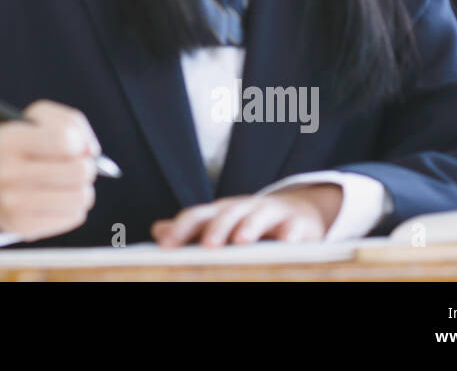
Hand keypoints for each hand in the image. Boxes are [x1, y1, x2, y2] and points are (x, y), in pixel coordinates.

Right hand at [0, 99, 99, 239]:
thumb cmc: (26, 146)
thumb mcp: (39, 119)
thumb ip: (71, 122)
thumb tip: (91, 151)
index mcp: (8, 138)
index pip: (63, 139)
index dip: (79, 142)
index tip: (75, 146)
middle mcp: (7, 171)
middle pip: (79, 171)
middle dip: (87, 167)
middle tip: (76, 166)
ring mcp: (13, 202)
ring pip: (81, 197)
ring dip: (84, 188)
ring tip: (71, 184)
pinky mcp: (25, 227)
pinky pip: (74, 216)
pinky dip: (74, 207)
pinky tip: (59, 200)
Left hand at [151, 184, 343, 246]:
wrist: (295, 213)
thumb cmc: (247, 224)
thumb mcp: (219, 225)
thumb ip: (190, 230)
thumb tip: (158, 231)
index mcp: (220, 212)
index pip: (196, 216)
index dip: (181, 229)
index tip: (166, 247)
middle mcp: (243, 209)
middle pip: (227, 214)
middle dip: (217, 228)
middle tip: (208, 246)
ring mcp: (271, 213)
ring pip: (258, 216)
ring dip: (250, 227)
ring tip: (241, 241)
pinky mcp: (298, 223)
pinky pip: (294, 227)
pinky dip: (291, 234)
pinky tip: (286, 243)